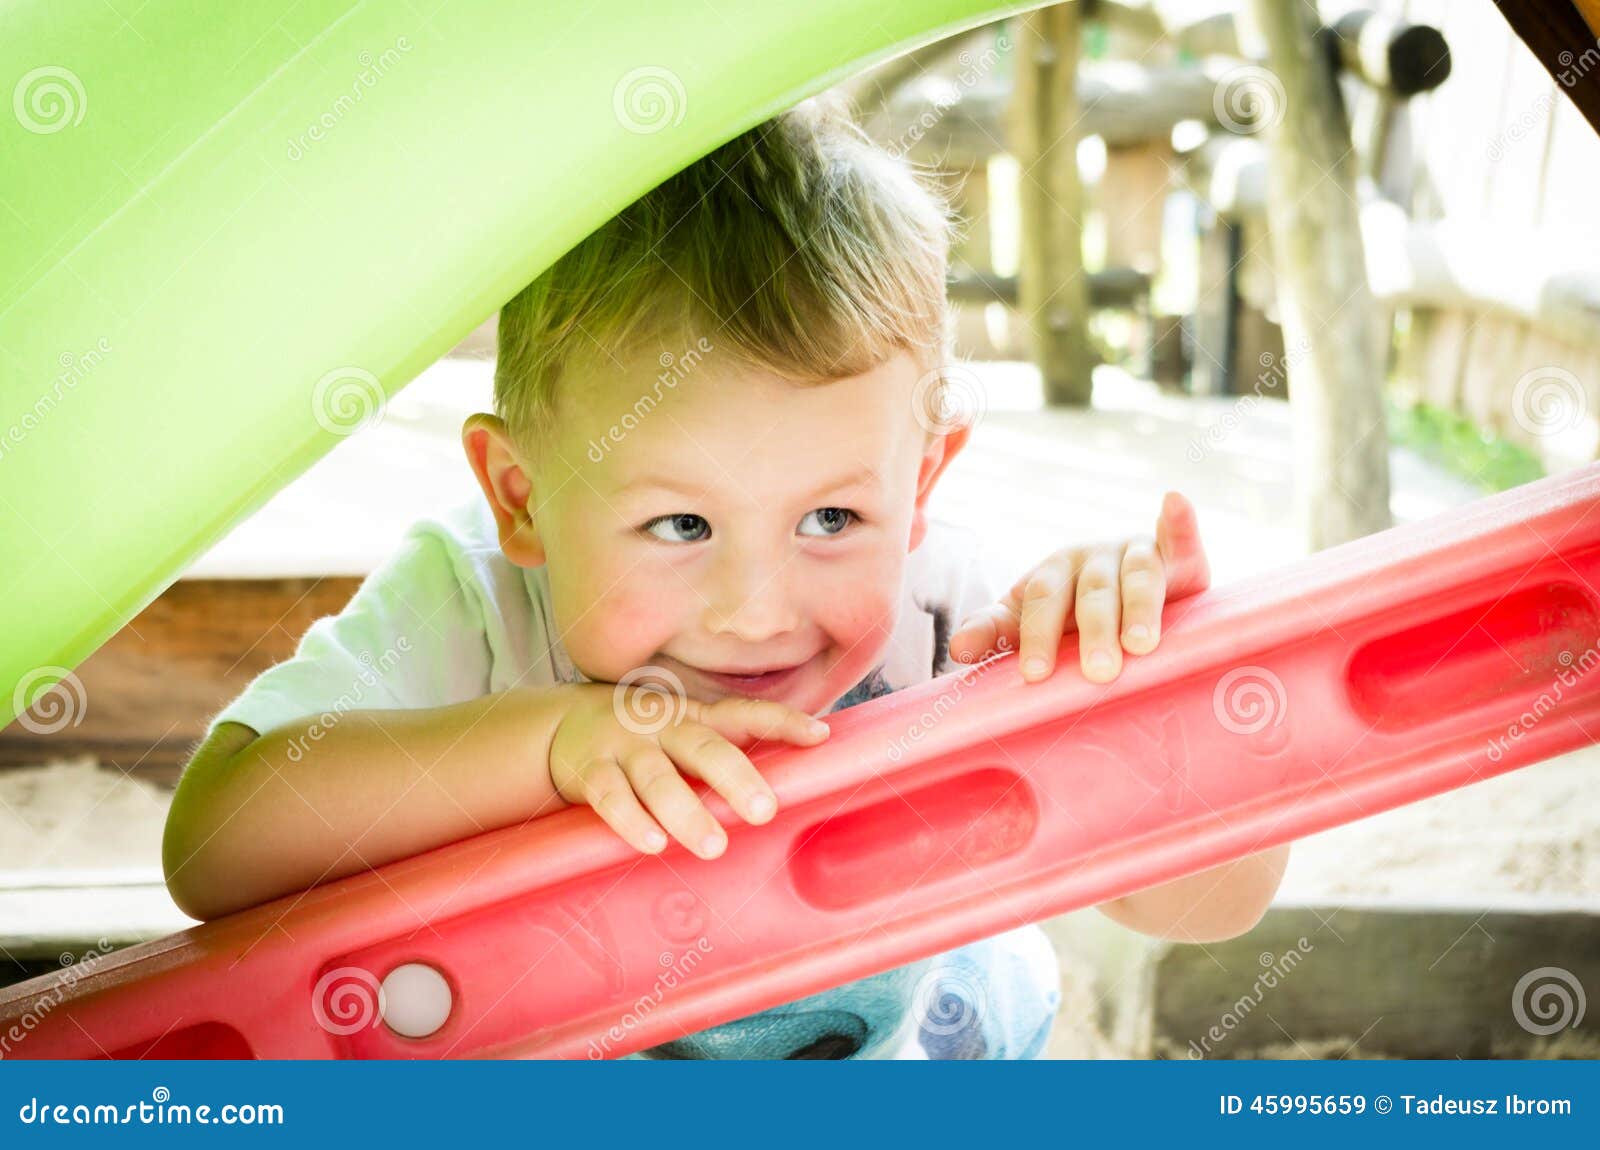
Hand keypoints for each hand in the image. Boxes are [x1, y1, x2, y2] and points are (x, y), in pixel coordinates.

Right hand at [549, 682, 827, 859]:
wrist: (563, 726)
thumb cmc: (645, 739)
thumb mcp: (684, 732)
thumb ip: (725, 752)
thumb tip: (789, 784)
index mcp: (695, 717)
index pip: (745, 715)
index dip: (783, 723)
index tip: (820, 736)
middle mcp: (664, 727)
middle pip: (705, 748)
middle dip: (736, 778)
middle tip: (764, 811)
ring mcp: (626, 747)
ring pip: (658, 778)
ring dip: (686, 811)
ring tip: (713, 845)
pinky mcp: (591, 771)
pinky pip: (610, 795)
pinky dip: (631, 820)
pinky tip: (652, 843)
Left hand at [947, 491, 1210, 683]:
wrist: (1131, 590)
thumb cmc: (1073, 615)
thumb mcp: (1033, 621)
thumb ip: (996, 631)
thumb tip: (957, 648)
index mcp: (1054, 574)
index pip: (1041, 602)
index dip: (1036, 635)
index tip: (1033, 675)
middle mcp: (1093, 559)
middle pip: (1092, 595)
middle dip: (1093, 632)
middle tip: (1097, 674)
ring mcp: (1136, 554)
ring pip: (1138, 579)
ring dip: (1140, 608)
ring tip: (1140, 645)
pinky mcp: (1179, 555)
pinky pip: (1180, 535)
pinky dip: (1180, 519)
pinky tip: (1175, 502)